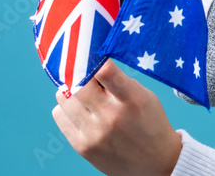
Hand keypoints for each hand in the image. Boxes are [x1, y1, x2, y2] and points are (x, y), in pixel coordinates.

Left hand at [51, 59, 182, 175]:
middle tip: (81, 70)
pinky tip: (77, 108)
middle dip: (79, 72)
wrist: (156, 164)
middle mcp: (111, 116)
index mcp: (132, 99)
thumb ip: (119, 81)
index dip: (94, 57)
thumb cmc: (150, 124)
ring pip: (64, 97)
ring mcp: (94, 133)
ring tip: (79, 90)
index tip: (91, 51)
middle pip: (78, 83)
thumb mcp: (145, 96)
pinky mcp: (82, 146)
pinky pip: (59, 115)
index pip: (106, 71)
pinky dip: (65, 107)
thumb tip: (91, 63)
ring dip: (69, 89)